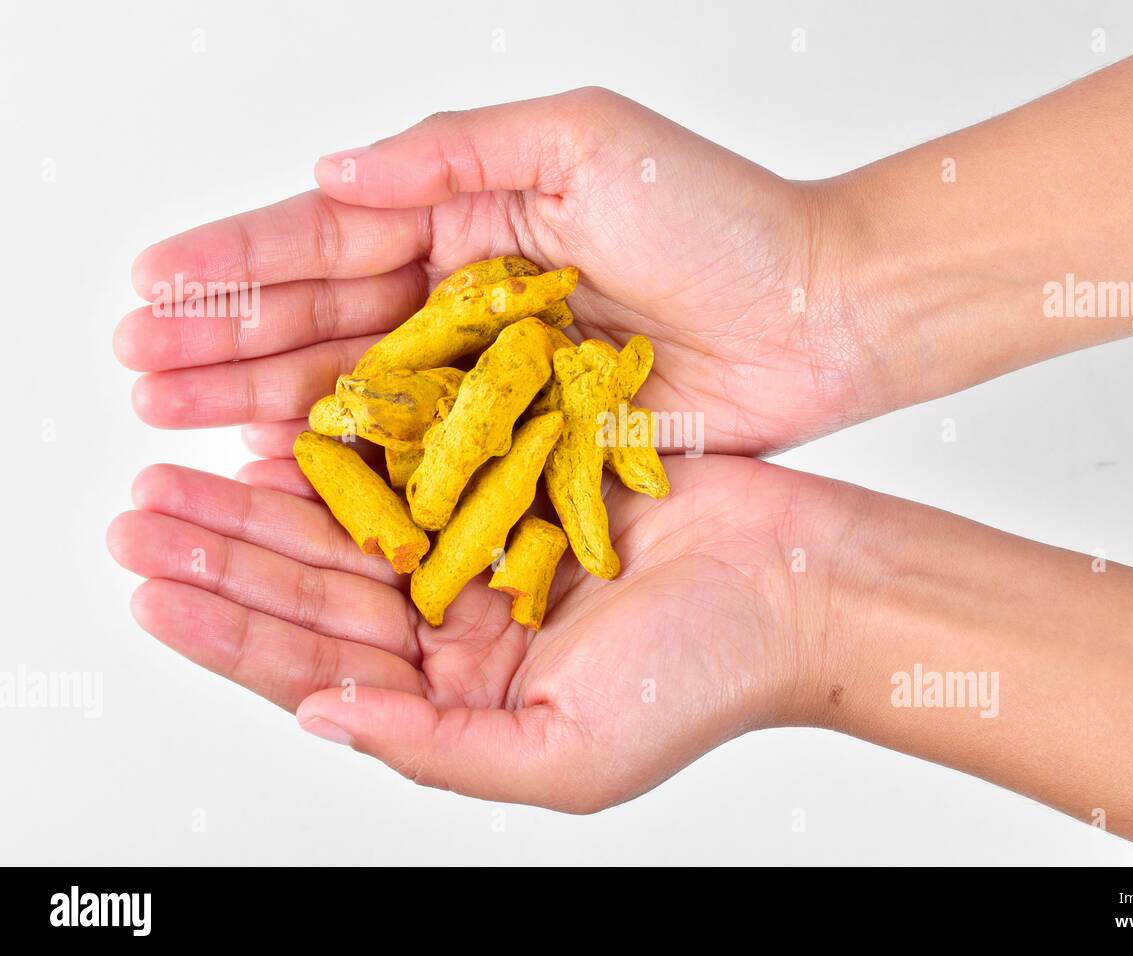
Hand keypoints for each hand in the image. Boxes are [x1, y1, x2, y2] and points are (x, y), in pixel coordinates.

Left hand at [106, 453, 852, 810]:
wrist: (797, 583)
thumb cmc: (703, 680)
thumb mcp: (563, 755)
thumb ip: (433, 749)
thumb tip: (320, 720)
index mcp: (461, 706)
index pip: (318, 673)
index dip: (230, 634)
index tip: (153, 594)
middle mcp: (460, 635)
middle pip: (316, 594)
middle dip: (224, 557)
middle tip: (140, 514)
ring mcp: (485, 557)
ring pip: (350, 528)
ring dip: (267, 501)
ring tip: (181, 469)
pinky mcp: (516, 488)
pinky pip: (416, 466)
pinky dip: (355, 452)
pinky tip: (292, 432)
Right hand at [117, 88, 880, 456]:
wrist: (815, 316)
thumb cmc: (720, 217)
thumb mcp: (582, 143)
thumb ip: (454, 150)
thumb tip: (333, 166)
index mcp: (471, 211)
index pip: (332, 232)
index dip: (240, 261)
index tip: (153, 285)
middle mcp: (468, 294)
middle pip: (326, 318)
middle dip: (229, 341)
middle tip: (138, 368)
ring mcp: (492, 373)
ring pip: (359, 391)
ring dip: (264, 404)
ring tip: (175, 419)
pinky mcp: (525, 440)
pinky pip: (422, 455)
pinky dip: (351, 464)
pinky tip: (280, 470)